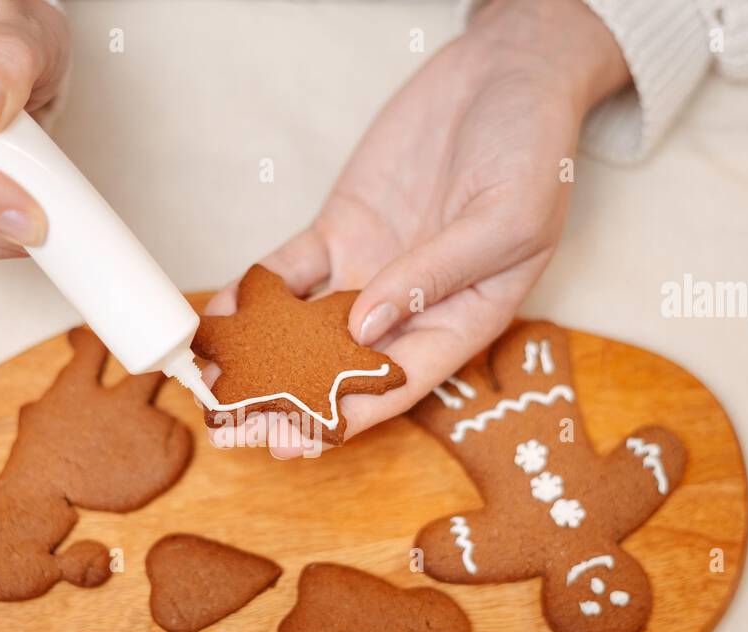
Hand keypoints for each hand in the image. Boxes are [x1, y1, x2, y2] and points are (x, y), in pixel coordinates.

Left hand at [209, 0, 629, 456]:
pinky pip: (287, 274)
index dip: (352, 416)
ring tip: (215, 386)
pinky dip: (252, 294)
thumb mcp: (506, 219)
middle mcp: (410, 308)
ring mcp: (369, 272)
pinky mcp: (339, 232)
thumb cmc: (532, 152)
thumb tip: (366, 326)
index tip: (303, 440)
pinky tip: (219, 317)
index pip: (400, 382)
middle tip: (241, 426)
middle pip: (343, 368)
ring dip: (263, 358)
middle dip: (292, 399)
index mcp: (463, 320)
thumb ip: (438, 275)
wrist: (509, 76)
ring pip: (305, 330)